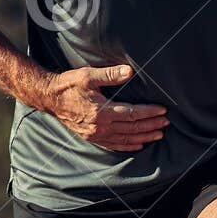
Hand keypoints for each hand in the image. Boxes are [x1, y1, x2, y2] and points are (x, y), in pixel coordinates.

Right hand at [44, 64, 167, 152]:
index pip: (132, 114)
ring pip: (125, 139)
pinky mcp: (91, 137)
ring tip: (158, 134)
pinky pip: (113, 145)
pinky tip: (138, 144)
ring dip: (143, 136)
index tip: (163, 110)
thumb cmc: (69, 85)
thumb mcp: (88, 75)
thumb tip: (130, 72)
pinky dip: (128, 145)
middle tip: (166, 123)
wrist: (50, 98)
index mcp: (101, 111)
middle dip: (151, 125)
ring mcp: (95, 134)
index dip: (149, 113)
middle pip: (131, 128)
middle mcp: (99, 126)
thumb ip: (110, 74)